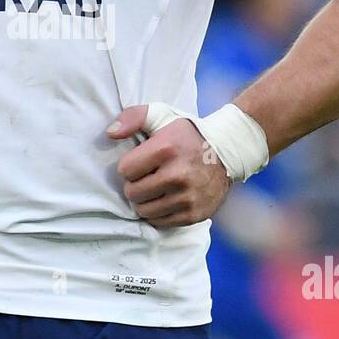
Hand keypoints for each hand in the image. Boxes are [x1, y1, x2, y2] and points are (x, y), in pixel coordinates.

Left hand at [107, 104, 231, 227]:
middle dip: (135, 185)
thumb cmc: (187, 135)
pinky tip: (166, 199)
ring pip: (144, 211)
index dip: (130, 166)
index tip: (142, 162)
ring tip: (155, 189)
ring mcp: (187, 197)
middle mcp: (178, 175)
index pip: (125, 170)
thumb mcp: (161, 116)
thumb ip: (132, 118)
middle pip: (132, 193)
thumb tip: (111, 133)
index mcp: (167, 149)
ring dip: (145, 201)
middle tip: (147, 177)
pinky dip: (158, 212)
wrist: (227, 152)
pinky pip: (160, 222)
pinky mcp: (194, 214)